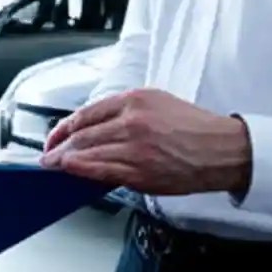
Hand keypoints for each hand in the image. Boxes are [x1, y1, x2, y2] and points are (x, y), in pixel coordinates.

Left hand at [40, 88, 251, 196]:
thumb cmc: (194, 128)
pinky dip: (81, 170)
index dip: (64, 127)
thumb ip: (124, 112)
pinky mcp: (140, 171)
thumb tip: (94, 126)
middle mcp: (131, 121)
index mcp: (134, 100)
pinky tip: (70, 171)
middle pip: (82, 134)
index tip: (55, 135)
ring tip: (53, 165)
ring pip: (87, 153)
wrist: (223, 150)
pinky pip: (101, 171)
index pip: (86, 113)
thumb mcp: (157, 102)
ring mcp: (135, 147)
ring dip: (64, 160)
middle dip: (59, 146)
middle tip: (48, 154)